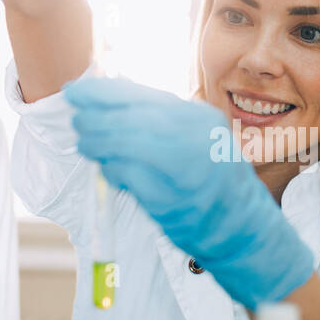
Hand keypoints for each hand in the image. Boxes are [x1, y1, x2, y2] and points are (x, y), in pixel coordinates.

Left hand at [64, 76, 314, 307]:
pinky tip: (111, 173)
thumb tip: (109, 101)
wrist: (243, 228)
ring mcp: (186, 167)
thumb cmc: (212, 181)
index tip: (77, 91)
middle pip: (131, 118)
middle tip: (77, 122)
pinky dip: (114, 173)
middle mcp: (196, 137)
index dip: (104, 93)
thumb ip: (160, 120)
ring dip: (98, 144)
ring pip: (126, 145)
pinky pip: (129, 178)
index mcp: (199, 117)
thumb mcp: (195, 137)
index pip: (143, 96)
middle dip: (96, 118)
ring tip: (86, 145)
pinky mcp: (172, 199)